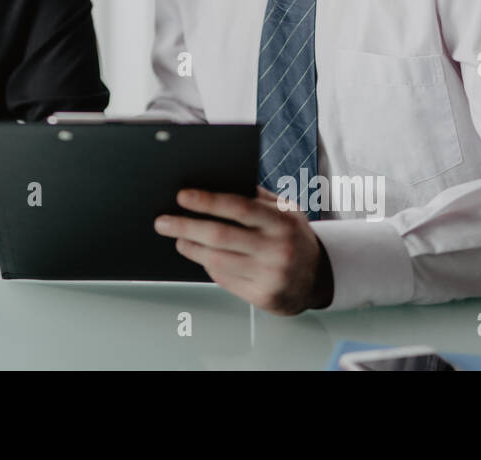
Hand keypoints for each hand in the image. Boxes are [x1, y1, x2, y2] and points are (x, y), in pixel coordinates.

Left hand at [154, 186, 333, 314]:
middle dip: (185, 226)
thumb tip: (212, 182)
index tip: (181, 196)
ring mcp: (271, 275)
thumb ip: (255, 196)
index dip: (207, 201)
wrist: (318, 278)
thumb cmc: (292, 236)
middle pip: (220, 236)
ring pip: (217, 260)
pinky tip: (199, 254)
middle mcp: (278, 249)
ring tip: (178, 237)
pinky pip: (224, 279)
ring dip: (190, 247)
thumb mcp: (285, 211)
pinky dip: (207, 265)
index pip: (239, 207)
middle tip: (162, 221)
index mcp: (282, 221)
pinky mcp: (262, 297)